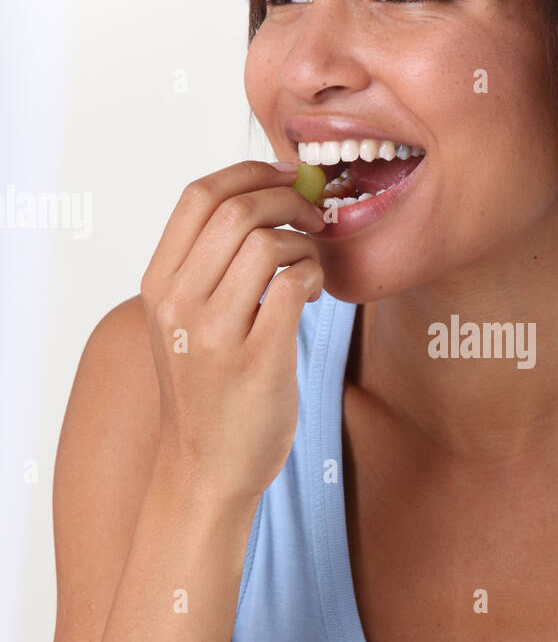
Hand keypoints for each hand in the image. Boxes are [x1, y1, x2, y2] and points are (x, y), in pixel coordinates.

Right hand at [139, 160, 329, 505]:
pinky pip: (293, 286)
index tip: (287, 176)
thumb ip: (206, 269)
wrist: (205, 470)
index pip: (198, 195)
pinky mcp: (257, 360)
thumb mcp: (183, 324)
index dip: (250, 171)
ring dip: (303, 242)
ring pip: (267, 242)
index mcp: (158, 285)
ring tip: (309, 265)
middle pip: (236, 209)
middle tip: (315, 213)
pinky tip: (313, 295)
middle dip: (288, 198)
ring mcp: (215, 333)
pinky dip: (313, 276)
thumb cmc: (207, 392)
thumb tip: (259, 203)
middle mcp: (179, 304)